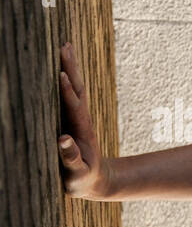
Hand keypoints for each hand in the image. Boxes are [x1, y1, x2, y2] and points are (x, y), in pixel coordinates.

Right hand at [56, 42, 113, 199]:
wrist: (96, 181)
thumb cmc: (83, 179)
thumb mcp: (78, 173)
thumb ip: (71, 159)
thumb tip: (63, 140)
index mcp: (81, 131)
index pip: (74, 108)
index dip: (68, 93)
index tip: (61, 75)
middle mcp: (80, 120)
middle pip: (77, 90)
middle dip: (71, 68)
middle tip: (65, 46)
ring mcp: (76, 117)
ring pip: (73, 88)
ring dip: (70, 67)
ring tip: (65, 46)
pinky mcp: (70, 118)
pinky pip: (67, 93)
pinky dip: (64, 76)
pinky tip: (59, 63)